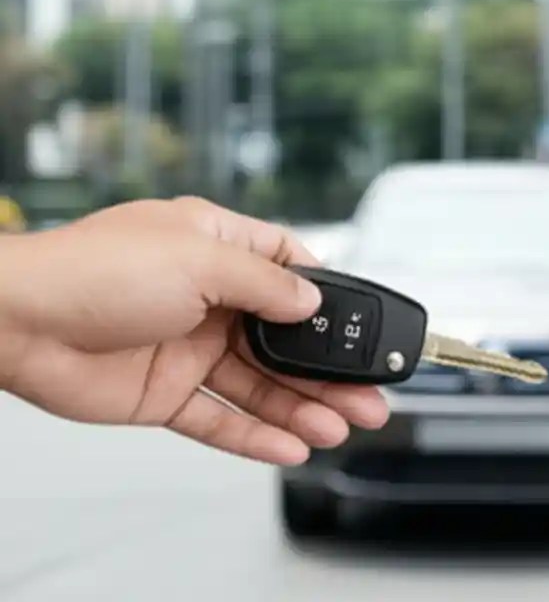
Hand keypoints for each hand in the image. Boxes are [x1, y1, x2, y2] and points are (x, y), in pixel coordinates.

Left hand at [0, 197, 389, 465]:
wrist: (16, 323)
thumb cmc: (90, 270)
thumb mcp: (198, 259)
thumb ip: (265, 285)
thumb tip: (310, 300)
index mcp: (216, 247)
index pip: (289, 269)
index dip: (328, 298)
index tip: (362, 326)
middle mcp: (207, 297)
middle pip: (285, 340)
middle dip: (329, 370)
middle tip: (369, 395)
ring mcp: (188, 348)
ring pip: (261, 384)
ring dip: (303, 407)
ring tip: (342, 426)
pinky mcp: (166, 394)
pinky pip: (222, 418)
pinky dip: (257, 435)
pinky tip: (292, 445)